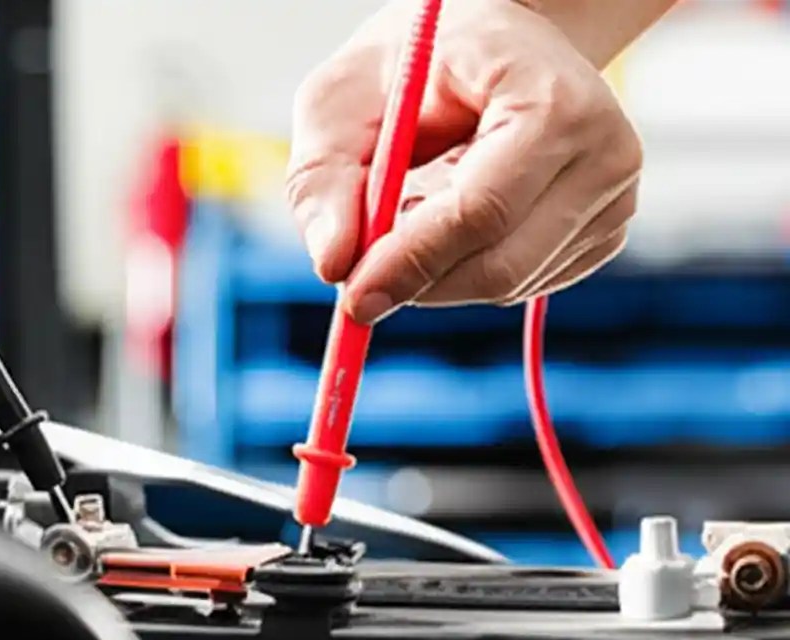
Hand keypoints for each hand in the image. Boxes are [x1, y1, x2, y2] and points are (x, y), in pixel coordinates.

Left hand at [286, 0, 642, 323]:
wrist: (490, 44)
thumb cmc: (414, 64)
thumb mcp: (344, 98)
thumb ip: (324, 178)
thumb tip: (333, 264)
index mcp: (548, 96)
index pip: (481, 207)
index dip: (412, 261)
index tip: (354, 296)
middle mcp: (603, 149)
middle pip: (499, 263)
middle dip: (417, 283)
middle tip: (358, 278)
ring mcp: (614, 195)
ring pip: (507, 285)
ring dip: (436, 275)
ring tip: (409, 210)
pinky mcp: (604, 232)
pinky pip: (521, 285)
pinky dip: (466, 273)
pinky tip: (448, 221)